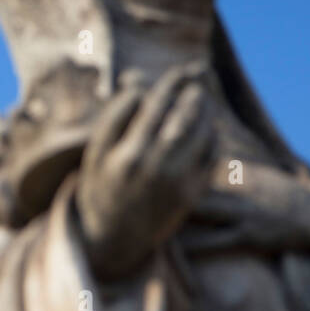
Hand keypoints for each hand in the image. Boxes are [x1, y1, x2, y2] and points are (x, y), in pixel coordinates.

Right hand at [78, 64, 216, 280]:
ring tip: (203, 101)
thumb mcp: (97, 151)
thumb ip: (115, 114)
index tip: (178, 72)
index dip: (169, 84)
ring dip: (206, 113)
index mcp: (126, 154)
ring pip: (200, 135)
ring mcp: (175, 183)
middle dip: (193, 95)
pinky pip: (209, 158)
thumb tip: (138, 82)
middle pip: (182, 117)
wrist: (112, 237)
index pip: (154, 105)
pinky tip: (207, 129)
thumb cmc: (102, 185)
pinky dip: (212, 138)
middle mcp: (153, 168)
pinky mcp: (191, 196)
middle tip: (197, 82)